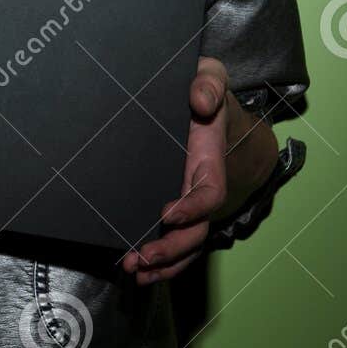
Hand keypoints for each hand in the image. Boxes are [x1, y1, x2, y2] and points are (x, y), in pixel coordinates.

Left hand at [121, 56, 231, 284]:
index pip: (210, 193)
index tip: (167, 214)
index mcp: (210, 160)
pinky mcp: (175, 207)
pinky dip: (160, 263)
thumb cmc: (207, 91)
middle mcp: (201, 187)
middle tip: (142, 257)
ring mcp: (190, 201)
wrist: (209, 107)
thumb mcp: (211, 75)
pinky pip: (174, 242)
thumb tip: (200, 101)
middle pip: (198, 230)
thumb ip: (209, 83)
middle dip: (172, 248)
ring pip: (186, 245)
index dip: (193, 208)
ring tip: (135, 271)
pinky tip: (138, 272)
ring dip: (163, 264)